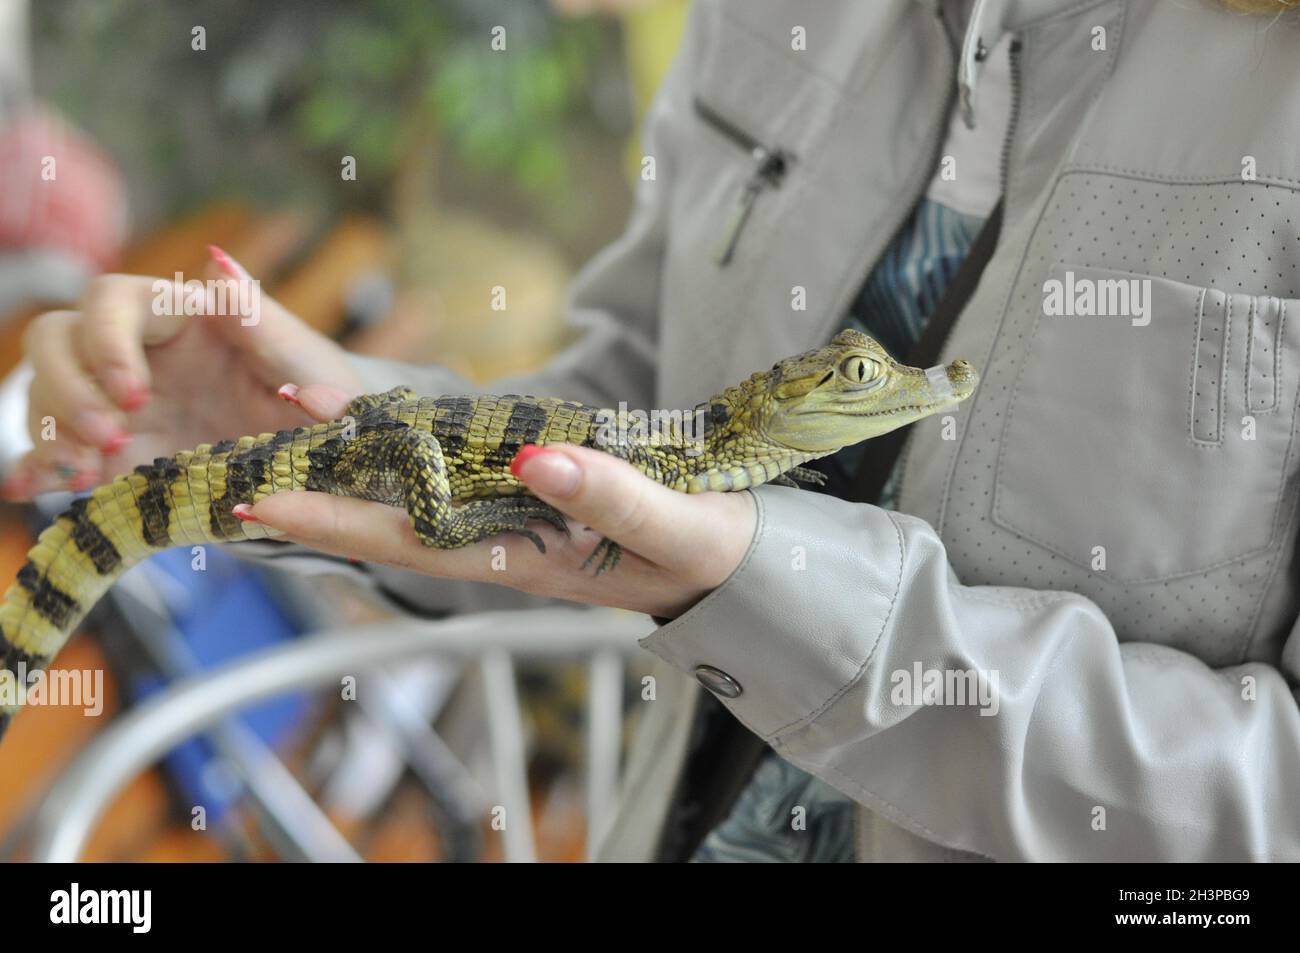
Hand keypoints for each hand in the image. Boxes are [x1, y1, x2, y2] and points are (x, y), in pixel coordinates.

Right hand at [3, 249, 361, 498]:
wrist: (330, 457)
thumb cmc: (322, 394)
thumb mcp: (305, 362)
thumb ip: (261, 319)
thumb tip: (221, 264)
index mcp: (180, 317)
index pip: (110, 300)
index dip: (104, 339)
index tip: (133, 390)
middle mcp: (139, 354)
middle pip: (58, 340)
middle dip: (68, 388)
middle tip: (111, 436)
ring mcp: (120, 405)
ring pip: (46, 395)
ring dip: (53, 430)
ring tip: (90, 470)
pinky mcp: (117, 455)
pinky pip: (55, 454)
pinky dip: (40, 469)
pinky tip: (43, 487)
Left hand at [236, 384, 757, 618]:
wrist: (739, 559)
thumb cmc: (709, 552)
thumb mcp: (671, 527)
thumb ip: (608, 496)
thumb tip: (531, 455)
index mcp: (521, 558)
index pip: (406, 541)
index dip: (330, 519)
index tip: (255, 496)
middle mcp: (500, 536)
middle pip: (392, 510)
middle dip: (318, 478)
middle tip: (242, 439)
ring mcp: (513, 510)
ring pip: (417, 481)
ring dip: (356, 447)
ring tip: (292, 405)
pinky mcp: (534, 484)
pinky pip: (456, 460)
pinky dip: (412, 434)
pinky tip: (383, 412)